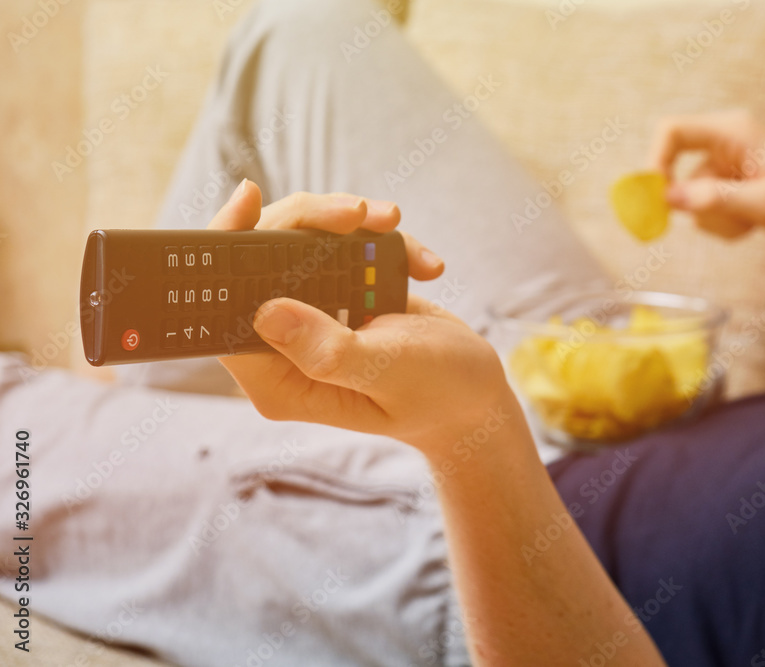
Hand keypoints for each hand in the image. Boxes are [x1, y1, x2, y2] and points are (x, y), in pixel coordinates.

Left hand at [209, 180, 519, 457]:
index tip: (249, 199)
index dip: (227, 250)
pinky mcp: (340, 297)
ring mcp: (312, 319)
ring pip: (300, 243)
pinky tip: (420, 264)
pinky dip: (382, 243)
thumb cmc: (438, 393)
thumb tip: (267, 313)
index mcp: (281, 380)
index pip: (228, 311)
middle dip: (307, 222)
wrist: (475, 389)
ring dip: (349, 226)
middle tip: (357, 213)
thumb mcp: (390, 372)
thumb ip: (329, 350)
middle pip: (261, 261)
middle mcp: (285, 349)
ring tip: (393, 224)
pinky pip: (340, 248)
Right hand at [653, 110, 764, 254]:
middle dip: (697, 205)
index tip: (657, 198)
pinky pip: (705, 212)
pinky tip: (752, 224)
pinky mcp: (731, 189)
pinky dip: (723, 225)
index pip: (673, 132)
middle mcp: (725, 144)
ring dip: (715, 219)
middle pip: (678, 173)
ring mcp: (727, 168)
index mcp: (734, 131)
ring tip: (752, 221)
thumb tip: (671, 198)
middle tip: (725, 220)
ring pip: (692, 199)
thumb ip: (717, 200)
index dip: (656, 161)